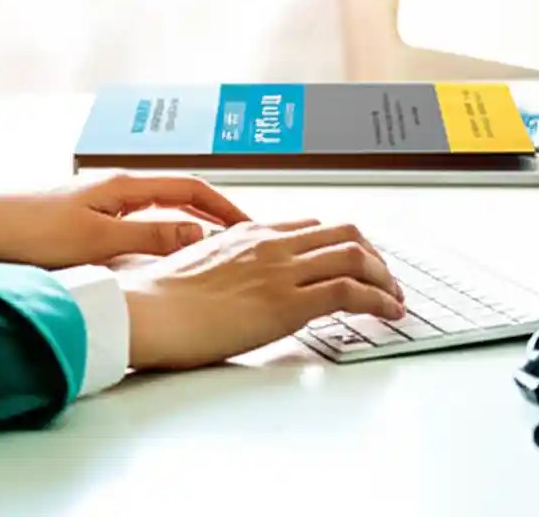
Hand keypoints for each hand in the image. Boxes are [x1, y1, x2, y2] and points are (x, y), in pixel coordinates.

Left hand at [0, 173, 250, 268]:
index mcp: (124, 186)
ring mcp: (96, 206)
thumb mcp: (97, 241)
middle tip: (242, 244)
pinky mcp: (79, 224)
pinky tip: (157, 263)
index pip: (193, 189)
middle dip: (214, 219)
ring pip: (157, 216)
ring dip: (187, 231)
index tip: (254, 229)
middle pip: (180, 200)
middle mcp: (114, 190)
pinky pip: (135, 229)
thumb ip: (152, 239)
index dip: (227, 209)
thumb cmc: (24, 231)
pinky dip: (158, 242)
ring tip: (210, 255)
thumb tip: (201, 237)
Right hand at [120, 220, 404, 370]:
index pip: (311, 227)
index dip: (341, 243)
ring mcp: (282, 271)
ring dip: (385, 278)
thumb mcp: (193, 267)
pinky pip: (350, 292)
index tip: (353, 261)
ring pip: (356, 256)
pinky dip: (379, 300)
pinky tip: (388, 312)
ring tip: (395, 298)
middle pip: (344, 234)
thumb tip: (231, 282)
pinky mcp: (288, 303)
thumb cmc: (155, 299)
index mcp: (248, 233)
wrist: (143, 312)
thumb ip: (223, 265)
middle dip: (374, 256)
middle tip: (385, 279)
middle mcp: (271, 244)